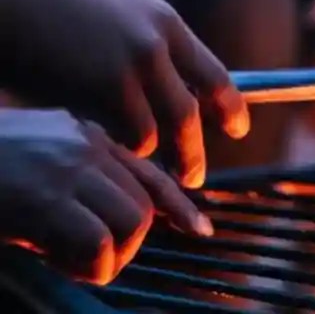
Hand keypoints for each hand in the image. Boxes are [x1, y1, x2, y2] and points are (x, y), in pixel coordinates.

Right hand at [0, 0, 249, 188]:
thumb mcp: (111, 11)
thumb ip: (138, 45)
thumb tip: (156, 85)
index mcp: (163, 21)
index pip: (213, 73)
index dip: (229, 106)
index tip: (238, 128)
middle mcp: (157, 44)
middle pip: (190, 113)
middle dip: (193, 151)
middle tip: (195, 178)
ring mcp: (132, 66)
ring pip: (157, 133)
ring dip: (149, 156)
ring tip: (144, 175)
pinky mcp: (102, 88)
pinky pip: (125, 137)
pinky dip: (119, 152)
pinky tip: (106, 159)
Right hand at [0, 109, 210, 284]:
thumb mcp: (34, 165)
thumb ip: (75, 179)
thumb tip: (110, 219)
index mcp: (81, 134)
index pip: (147, 169)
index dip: (176, 203)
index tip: (196, 226)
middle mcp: (82, 145)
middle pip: (144, 201)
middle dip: (130, 240)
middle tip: (95, 259)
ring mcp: (65, 170)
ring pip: (131, 221)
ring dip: (113, 255)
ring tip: (76, 262)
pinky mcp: (44, 200)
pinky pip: (99, 243)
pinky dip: (91, 266)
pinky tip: (63, 265)